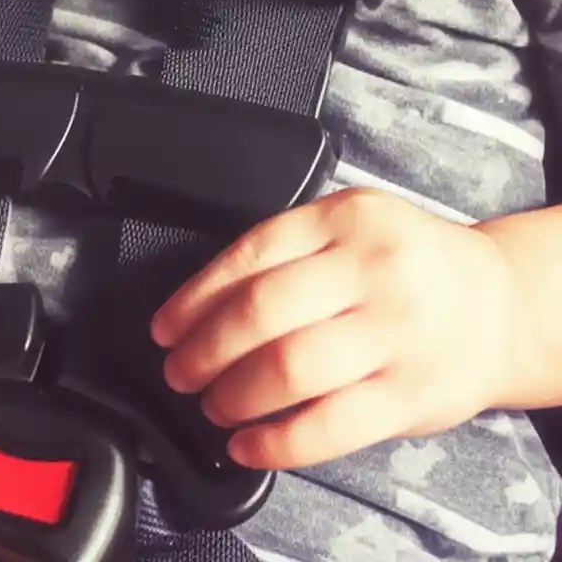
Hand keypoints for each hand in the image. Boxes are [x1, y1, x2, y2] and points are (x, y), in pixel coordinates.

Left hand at [151, 188, 520, 469]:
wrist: (501, 304)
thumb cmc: (406, 267)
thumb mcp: (350, 229)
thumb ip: (284, 254)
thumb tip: (194, 309)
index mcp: (347, 219)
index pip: (248, 256)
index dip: (192, 300)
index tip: (164, 329)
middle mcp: (375, 270)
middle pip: (261, 313)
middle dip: (203, 352)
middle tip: (179, 372)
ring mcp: (397, 333)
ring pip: (289, 369)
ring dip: (232, 396)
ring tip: (213, 405)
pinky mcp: (412, 394)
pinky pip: (329, 426)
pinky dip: (275, 443)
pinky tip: (247, 445)